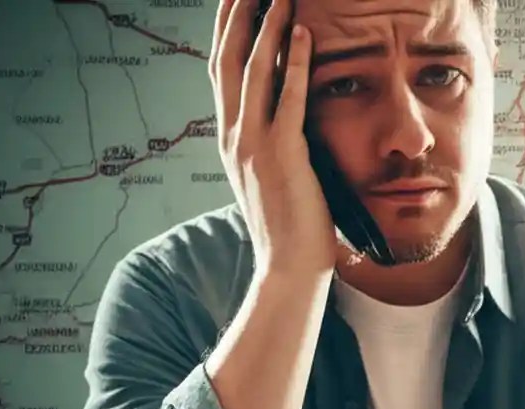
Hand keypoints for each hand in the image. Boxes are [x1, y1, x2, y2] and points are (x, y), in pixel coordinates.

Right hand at [209, 0, 336, 276]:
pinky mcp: (282, 156)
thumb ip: (268, 140)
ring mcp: (254, 145)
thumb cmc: (288, 225)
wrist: (289, 268)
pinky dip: (295, 63)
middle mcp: (233, 136)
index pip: (221, 72)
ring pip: (254, 71)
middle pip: (227, 60)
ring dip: (267, 26)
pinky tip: (303, 33)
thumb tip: (282, 109)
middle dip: (237, 15)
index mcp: (229, 139)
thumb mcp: (269, 175)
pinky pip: (289, 99)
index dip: (225, 31)